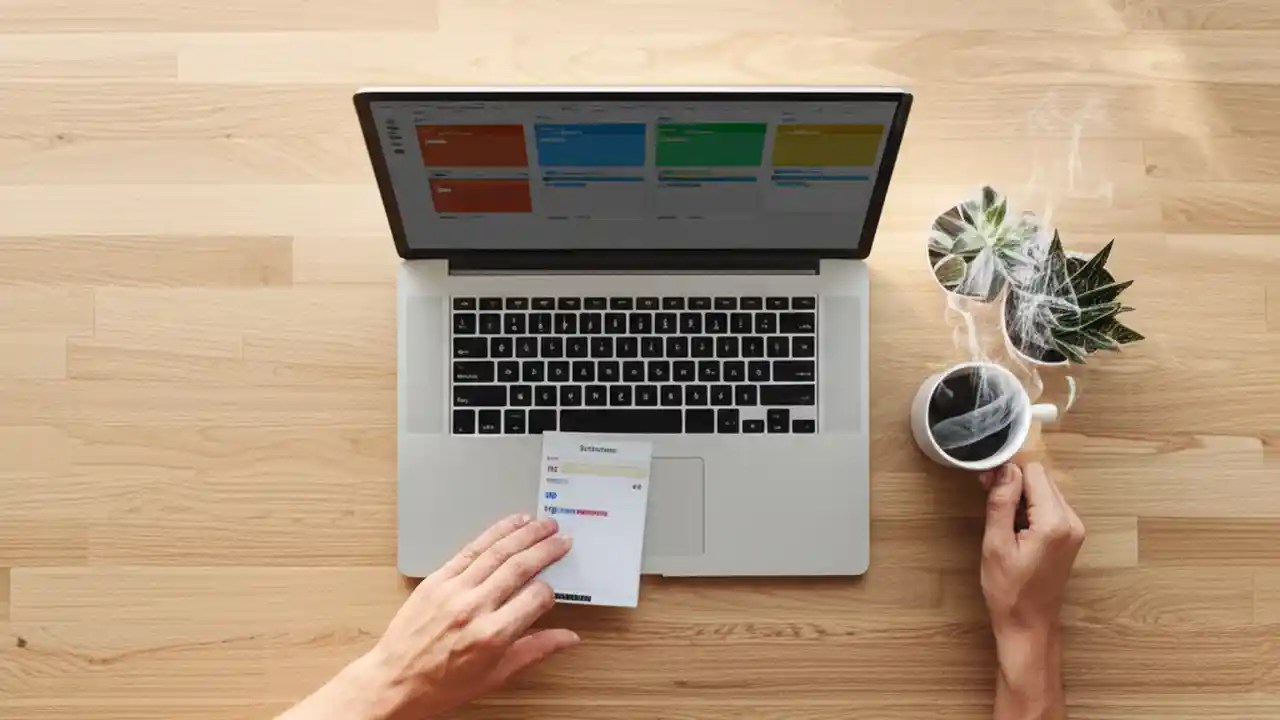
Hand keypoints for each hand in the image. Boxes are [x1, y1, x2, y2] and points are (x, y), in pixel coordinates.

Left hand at [280, 515, 577, 719]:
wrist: (394, 683)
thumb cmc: (440, 687)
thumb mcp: (495, 676)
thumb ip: (535, 650)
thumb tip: (567, 638)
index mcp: (493, 635)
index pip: (536, 598)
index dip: (549, 591)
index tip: (552, 588)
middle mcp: (474, 608)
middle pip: (519, 567)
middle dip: (546, 549)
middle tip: (562, 538)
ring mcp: (453, 591)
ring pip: (497, 552)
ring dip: (523, 534)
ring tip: (542, 524)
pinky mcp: (436, 580)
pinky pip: (469, 550)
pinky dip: (492, 534)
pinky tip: (508, 526)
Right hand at [980, 462, 1083, 719]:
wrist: (1029, 625)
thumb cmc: (1008, 590)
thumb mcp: (995, 545)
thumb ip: (1001, 502)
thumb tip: (1004, 469)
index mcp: (1054, 522)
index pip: (1033, 472)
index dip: (1007, 474)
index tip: (986, 486)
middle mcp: (1072, 521)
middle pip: (1042, 479)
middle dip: (1015, 483)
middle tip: (989, 500)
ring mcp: (1075, 529)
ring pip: (1046, 490)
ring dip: (1022, 495)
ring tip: (1001, 518)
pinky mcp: (1071, 536)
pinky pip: (1051, 506)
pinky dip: (1032, 508)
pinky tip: (1015, 527)